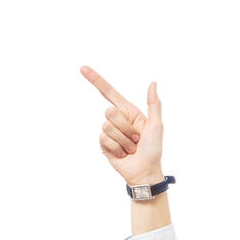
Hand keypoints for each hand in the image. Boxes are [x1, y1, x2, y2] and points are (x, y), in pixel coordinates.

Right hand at [80, 65, 164, 184]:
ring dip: (123, 140)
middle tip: (136, 139)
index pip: (109, 93)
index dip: (96, 80)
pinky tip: (123, 154)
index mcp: (129, 112)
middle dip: (125, 127)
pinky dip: (117, 148)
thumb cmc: (153, 149)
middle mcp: (117, 120)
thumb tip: (152, 83)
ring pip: (107, 127)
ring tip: (131, 148)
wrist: (145, 172)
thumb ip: (154, 104)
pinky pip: (104, 139)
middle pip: (109, 112)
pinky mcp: (103, 144)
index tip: (82, 68)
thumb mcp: (157, 125)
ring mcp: (109, 132)